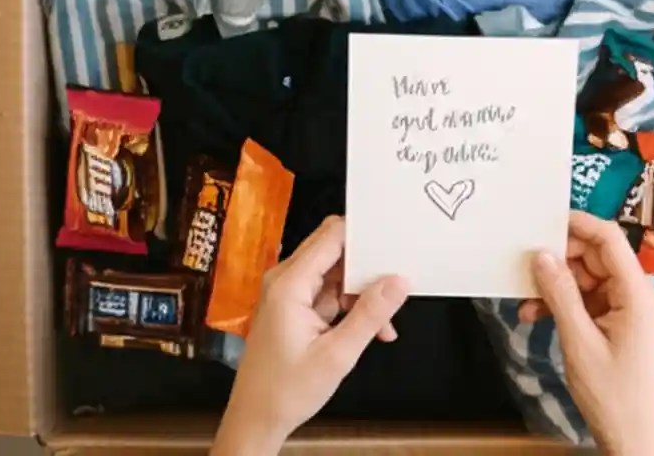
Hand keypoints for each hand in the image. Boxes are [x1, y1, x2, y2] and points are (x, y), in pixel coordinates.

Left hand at [212, 215, 409, 455]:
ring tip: (384, 323)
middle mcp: (285, 280)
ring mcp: (288, 293)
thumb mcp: (337, 354)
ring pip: (336, 274)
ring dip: (363, 293)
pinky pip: (329, 294)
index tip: (394, 242)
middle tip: (397, 284)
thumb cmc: (286, 391)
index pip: (332, 235)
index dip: (364, 234)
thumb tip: (398, 281)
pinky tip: (370, 330)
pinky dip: (351, 308)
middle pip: (335, 251)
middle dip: (368, 267)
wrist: (256, 418)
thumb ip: (369, 314)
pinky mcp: (294, 307)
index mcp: (289, 284)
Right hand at [519, 210, 653, 455]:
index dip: (578, 223)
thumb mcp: (579, 341)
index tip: (542, 219)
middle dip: (559, 259)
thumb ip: (560, 295)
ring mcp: (624, 308)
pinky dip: (560, 304)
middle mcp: (633, 293)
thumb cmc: (611, 392)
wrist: (630, 434)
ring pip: (584, 278)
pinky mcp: (613, 322)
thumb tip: (541, 254)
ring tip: (525, 301)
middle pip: (594, 256)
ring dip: (554, 286)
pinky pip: (584, 300)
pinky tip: (534, 315)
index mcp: (635, 292)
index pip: (609, 238)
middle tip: (524, 266)